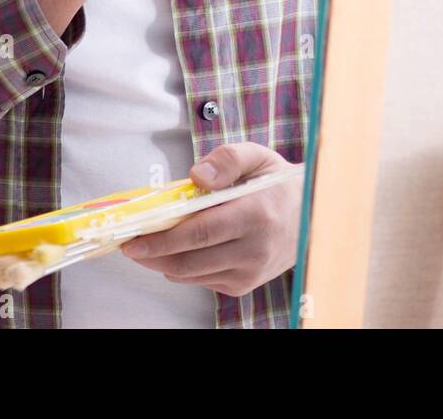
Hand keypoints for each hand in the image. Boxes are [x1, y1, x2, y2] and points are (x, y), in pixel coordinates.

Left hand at [120, 143, 304, 297]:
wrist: (313, 217)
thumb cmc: (278, 184)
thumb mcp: (258, 157)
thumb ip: (228, 159)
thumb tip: (196, 176)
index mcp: (256, 214)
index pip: (199, 233)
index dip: (161, 239)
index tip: (133, 238)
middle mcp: (254, 250)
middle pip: (189, 260)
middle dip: (153, 254)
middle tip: (129, 244)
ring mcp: (250, 273)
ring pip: (191, 274)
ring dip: (163, 262)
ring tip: (148, 246)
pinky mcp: (244, 286)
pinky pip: (202, 280)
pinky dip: (184, 267)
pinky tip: (180, 250)